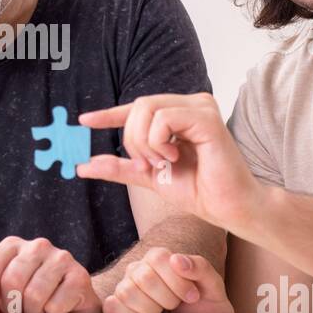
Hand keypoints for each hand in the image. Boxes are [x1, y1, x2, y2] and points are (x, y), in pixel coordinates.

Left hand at [0, 237, 101, 312]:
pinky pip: (54, 306)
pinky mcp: (79, 275)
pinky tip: (58, 311)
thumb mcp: (2, 300)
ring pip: (32, 296)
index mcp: (13, 246)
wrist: (74, 306)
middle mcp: (37, 245)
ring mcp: (60, 257)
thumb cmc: (33, 301)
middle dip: (11, 307)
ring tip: (39, 311)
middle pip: (10, 282)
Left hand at [77, 93, 262, 235]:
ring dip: (145, 142)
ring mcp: (201, 108)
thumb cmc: (199, 191)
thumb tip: (84, 165)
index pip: (137, 107)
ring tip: (163, 162)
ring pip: (147, 109)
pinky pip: (164, 118)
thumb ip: (121, 167)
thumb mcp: (149, 176)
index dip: (109, 114)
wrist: (228, 208)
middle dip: (132, 138)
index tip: (84, 121)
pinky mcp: (207, 118)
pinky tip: (174, 157)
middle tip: (147, 164)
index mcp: (179, 114)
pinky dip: (159, 141)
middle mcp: (191, 104)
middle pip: (139, 105)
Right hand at [101, 246, 233, 312]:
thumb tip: (176, 259)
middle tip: (177, 306)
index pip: (158, 258)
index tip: (193, 296)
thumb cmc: (205, 305)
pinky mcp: (117, 309)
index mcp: (158, 259)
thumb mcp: (212, 285)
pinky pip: (112, 307)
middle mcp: (138, 270)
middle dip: (167, 298)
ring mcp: (125, 289)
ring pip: (127, 292)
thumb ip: (199, 267)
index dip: (177, 280)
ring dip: (151, 308)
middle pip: (144, 277)